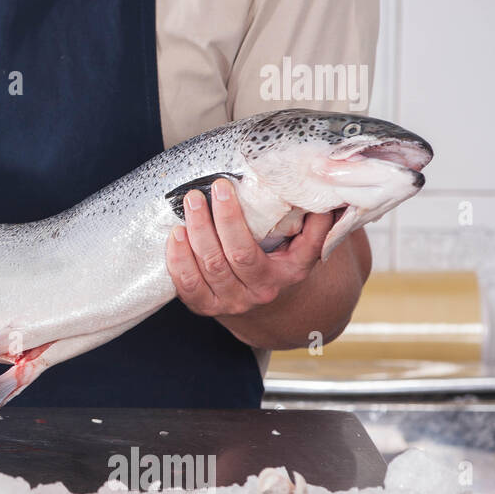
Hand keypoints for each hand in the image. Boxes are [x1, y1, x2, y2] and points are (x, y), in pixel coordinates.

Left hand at [165, 178, 334, 317]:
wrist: (274, 305)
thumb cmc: (287, 261)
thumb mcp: (307, 246)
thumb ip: (316, 224)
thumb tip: (319, 194)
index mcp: (283, 275)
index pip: (247, 251)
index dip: (230, 219)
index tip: (222, 187)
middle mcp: (255, 293)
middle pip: (222, 259)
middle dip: (206, 223)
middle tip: (197, 194)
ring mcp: (229, 302)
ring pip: (203, 270)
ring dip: (191, 236)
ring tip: (188, 207)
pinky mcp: (205, 307)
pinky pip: (185, 286)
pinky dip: (177, 260)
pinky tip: (175, 235)